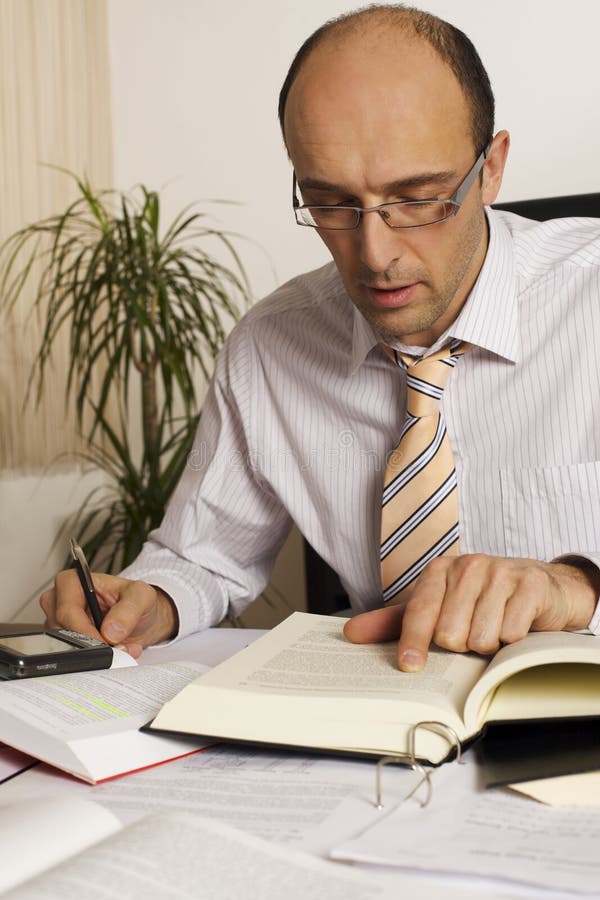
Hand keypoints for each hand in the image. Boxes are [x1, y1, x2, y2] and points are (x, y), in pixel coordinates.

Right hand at [40, 570, 178, 658]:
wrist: (143, 619)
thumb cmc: (137, 601)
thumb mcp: (142, 597)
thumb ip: (129, 610)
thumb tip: (110, 631)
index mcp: (73, 581)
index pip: (66, 610)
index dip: (84, 630)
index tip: (104, 642)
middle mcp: (60, 601)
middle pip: (61, 631)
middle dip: (91, 644)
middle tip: (115, 647)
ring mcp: (58, 622)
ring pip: (65, 646)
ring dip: (95, 653)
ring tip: (118, 646)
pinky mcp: (63, 641)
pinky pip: (71, 656)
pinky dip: (94, 658)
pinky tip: (111, 652)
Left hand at [344, 554, 599, 671]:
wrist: (539, 586)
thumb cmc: (481, 600)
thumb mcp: (436, 608)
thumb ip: (394, 622)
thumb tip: (350, 633)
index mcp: (439, 570)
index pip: (419, 612)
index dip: (414, 643)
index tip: (410, 666)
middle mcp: (468, 566)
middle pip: (450, 633)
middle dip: (462, 646)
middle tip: (472, 635)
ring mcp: (500, 572)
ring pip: (481, 637)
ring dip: (488, 646)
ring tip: (493, 631)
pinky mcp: (529, 584)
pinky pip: (511, 632)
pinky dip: (512, 640)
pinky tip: (514, 627)